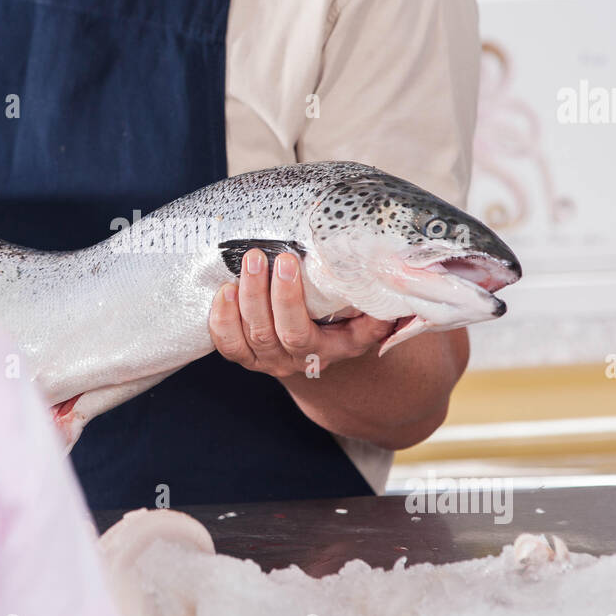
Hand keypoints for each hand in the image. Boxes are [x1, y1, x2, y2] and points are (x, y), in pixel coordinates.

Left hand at [207, 249, 395, 378]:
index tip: (287, 260)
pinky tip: (224, 291)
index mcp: (325, 351)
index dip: (288, 299)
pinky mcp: (246, 355)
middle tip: (257, 255)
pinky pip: (227, 345)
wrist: (327, 351)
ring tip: (241, 267)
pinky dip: (220, 320)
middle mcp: (293, 360)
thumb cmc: (349, 323)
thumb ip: (378, 304)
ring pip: (244, 338)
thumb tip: (395, 275)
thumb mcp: (368, 318)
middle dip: (259, 292)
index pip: (299, 333)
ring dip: (239, 302)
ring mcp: (266, 360)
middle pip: (268, 333)